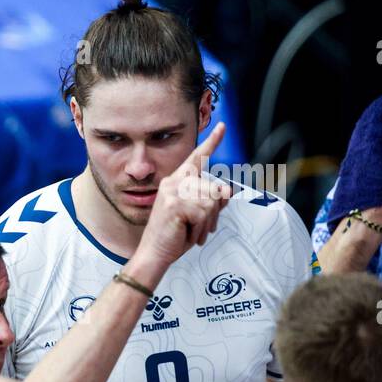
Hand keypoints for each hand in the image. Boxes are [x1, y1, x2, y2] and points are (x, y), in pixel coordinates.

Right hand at [132, 122, 230, 283]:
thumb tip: (227, 190)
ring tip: (191, 231)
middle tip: (198, 228)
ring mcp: (173, 192)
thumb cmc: (173, 236)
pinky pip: (203, 212)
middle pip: (214, 188)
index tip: (222, 127)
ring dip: (206, 222)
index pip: (197, 159)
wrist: (154, 253)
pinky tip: (186, 233)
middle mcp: (174, 182)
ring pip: (211, 201)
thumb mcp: (197, 215)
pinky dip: (200, 228)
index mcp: (177, 181)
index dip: (212, 143)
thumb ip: (211, 200)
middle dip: (213, 213)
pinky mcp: (175, 204)